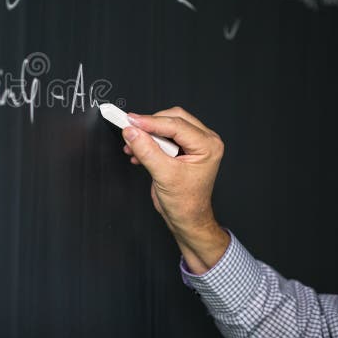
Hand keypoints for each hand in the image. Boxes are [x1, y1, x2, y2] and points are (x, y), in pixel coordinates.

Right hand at [121, 107, 229, 273]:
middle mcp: (203, 141)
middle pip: (172, 118)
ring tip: (132, 146)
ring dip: (147, 134)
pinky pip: (162, 136)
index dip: (150, 122)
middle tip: (130, 129)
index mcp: (207, 145)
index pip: (176, 124)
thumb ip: (146, 150)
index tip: (130, 121)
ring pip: (166, 126)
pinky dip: (148, 142)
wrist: (187, 218)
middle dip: (149, 125)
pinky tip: (137, 153)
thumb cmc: (186, 203)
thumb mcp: (164, 175)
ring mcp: (193, 144)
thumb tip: (131, 131)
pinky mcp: (181, 148)